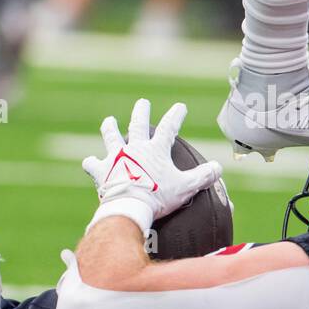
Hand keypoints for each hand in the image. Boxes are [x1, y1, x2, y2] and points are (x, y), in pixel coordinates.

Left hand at [82, 99, 222, 234]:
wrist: (128, 206)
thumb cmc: (157, 196)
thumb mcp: (185, 187)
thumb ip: (202, 176)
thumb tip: (218, 168)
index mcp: (155, 150)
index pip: (168, 128)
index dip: (175, 116)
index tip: (180, 106)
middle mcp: (134, 148)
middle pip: (137, 125)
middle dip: (141, 112)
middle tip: (142, 103)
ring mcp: (115, 157)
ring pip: (111, 137)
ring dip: (110, 128)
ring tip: (109, 121)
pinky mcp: (101, 170)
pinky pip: (93, 164)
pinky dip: (91, 163)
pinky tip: (89, 161)